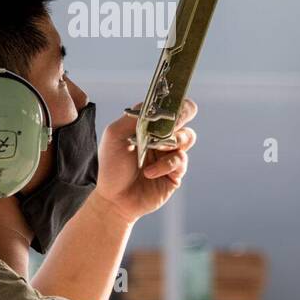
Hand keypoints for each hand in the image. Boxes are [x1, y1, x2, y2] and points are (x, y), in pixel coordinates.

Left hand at [91, 98, 197, 223]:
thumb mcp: (115, 135)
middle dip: (181, 116)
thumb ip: (133, 118)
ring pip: (188, 136)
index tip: (169, 104)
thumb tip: (153, 105)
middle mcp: (164, 135)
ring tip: (154, 148)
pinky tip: (148, 172)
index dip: (173, 101)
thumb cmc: (112, 166)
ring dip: (172, 140)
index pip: (169, 104)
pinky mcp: (176, 172)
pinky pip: (180, 160)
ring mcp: (171, 153)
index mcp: (150, 123)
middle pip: (187, 114)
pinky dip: (164, 165)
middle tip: (170, 123)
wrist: (114, 198)